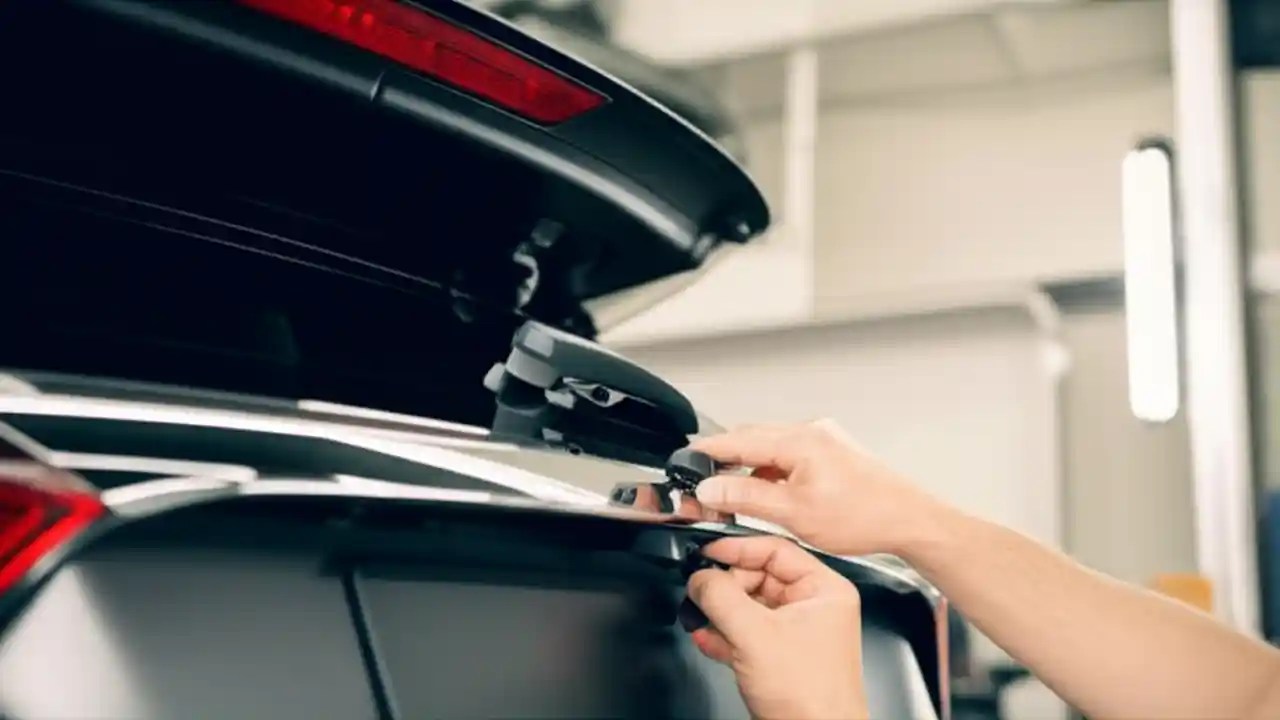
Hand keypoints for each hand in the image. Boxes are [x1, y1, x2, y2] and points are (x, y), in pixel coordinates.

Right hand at [687, 535, 867, 719]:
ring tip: (698, 615)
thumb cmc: (811, 696)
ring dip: (720, 612)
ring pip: (749, 606)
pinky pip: (746, 632)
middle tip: (700, 592)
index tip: (707, 552)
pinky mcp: (780, 656)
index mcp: (824, 589)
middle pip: (758, 577)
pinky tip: (707, 638)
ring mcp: (796, 633)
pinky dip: (725, 635)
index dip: (737, 549)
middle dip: (725, 587)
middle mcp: (813, 607)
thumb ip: (722, 597)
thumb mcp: (755, 634)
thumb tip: (700, 577)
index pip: (775, 550)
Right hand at [691, 420, 950, 558]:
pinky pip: (790, 454)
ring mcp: (824, 439)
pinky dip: (773, 471)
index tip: (685, 461)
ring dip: (751, 469)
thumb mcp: (795, 513)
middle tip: (706, 486)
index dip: (707, 451)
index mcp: (800, 440)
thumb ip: (747, 497)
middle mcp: (812, 431)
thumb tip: (711, 487)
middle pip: (752, 439)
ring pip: (771, 447)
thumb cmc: (865, 517)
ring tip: (738, 498)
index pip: (738, 439)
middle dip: (726, 461)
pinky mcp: (832, 452)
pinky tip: (771, 495)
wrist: (910, 521)